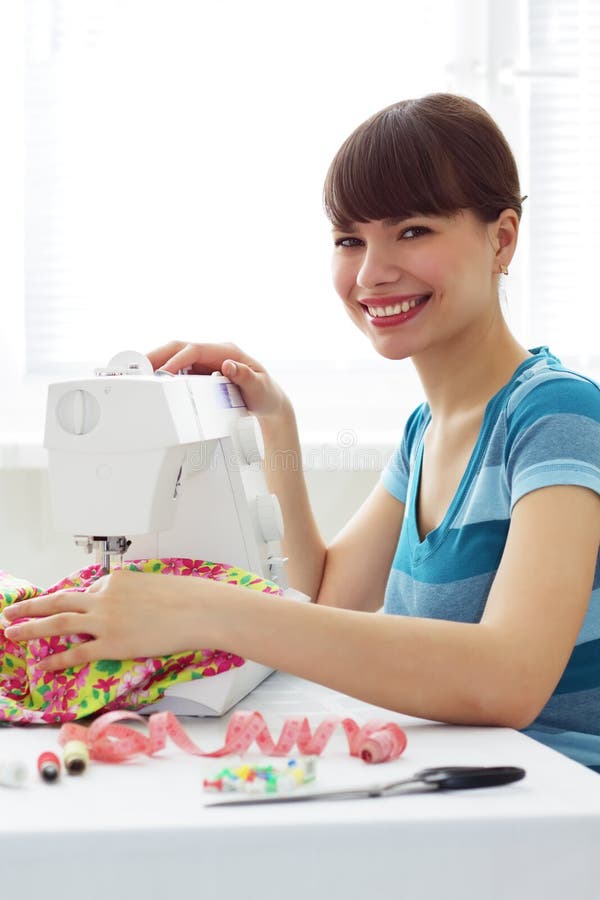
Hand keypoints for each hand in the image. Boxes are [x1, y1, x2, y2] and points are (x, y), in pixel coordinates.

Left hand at [2, 570, 218, 671]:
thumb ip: (133, 591)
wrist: (199, 609)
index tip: (58, 606)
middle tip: (11, 611)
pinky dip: (56, 659)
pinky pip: (77, 651)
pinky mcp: (113, 644)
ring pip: (59, 623)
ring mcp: (106, 621)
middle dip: (31, 607)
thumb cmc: (186, 596)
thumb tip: (129, 603)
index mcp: (116, 580)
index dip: (72, 602)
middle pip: (59, 601)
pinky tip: (43, 665)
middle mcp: (105, 597)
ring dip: (31, 628)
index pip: (87, 590)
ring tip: (12, 633)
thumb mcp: (153, 584)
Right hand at [147, 340, 292, 423]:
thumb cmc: (265, 394)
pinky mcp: (200, 373)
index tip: (163, 373)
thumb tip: (229, 365)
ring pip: (175, 357)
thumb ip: (246, 376)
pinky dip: (164, 375)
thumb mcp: (260, 387)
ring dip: (157, 364)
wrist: (267, 403)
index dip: (177, 359)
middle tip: (138, 367)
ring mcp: (206, 362)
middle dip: (158, 355)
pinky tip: (153, 384)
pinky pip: (178, 370)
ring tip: (140, 376)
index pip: (195, 350)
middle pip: (179, 347)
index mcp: (227, 351)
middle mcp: (213, 353)